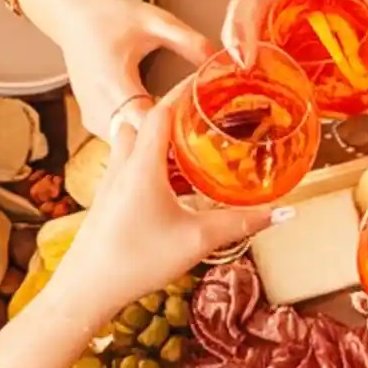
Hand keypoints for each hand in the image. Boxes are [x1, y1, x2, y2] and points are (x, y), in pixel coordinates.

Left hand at [49, 86, 288, 323]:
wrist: (86, 290)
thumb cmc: (136, 261)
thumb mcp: (197, 241)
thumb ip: (241, 223)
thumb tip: (281, 213)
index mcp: (143, 164)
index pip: (164, 109)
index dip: (187, 89)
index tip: (209, 77)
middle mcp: (122, 165)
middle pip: (145, 119)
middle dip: (174, 110)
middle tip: (203, 111)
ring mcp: (110, 182)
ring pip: (130, 141)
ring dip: (156, 135)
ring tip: (188, 142)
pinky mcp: (107, 200)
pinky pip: (126, 164)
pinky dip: (146, 159)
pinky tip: (167, 180)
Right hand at [54, 0, 212, 139]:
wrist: (71, 16)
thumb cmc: (110, 16)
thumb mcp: (154, 21)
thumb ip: (188, 41)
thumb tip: (219, 59)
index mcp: (113, 82)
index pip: (146, 122)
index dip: (173, 128)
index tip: (198, 126)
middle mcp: (99, 106)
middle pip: (139, 142)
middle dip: (169, 141)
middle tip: (201, 138)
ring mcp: (92, 117)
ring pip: (130, 146)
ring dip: (154, 142)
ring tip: (184, 133)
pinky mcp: (91, 122)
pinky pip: (121, 140)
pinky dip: (140, 137)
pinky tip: (162, 128)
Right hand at [221, 0, 367, 66]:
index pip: (249, 4)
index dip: (242, 33)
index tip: (246, 60)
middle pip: (236, 16)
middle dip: (236, 48)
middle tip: (247, 80)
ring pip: (239, 14)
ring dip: (239, 42)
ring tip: (249, 75)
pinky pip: (251, 10)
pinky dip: (249, 32)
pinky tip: (262, 55)